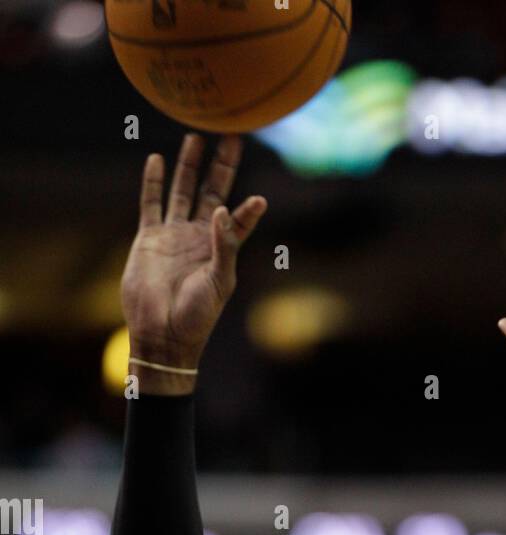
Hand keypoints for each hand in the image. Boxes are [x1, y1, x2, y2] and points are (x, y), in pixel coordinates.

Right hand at [121, 132, 266, 370]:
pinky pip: (151, 203)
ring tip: (196, 136)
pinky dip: (153, 182)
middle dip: (222, 165)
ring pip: (182, 190)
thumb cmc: (196, 315)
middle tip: (232, 134)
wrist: (162, 333)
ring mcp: (173, 234)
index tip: (260, 195)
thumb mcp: (218, 282)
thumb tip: (219, 210)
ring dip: (189, 165)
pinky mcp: (149, 237)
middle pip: (212, 191)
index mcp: (221, 249)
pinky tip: (157, 159)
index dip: (248, 206)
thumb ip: (223, 246)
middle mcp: (199, 236)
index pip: (238, 218)